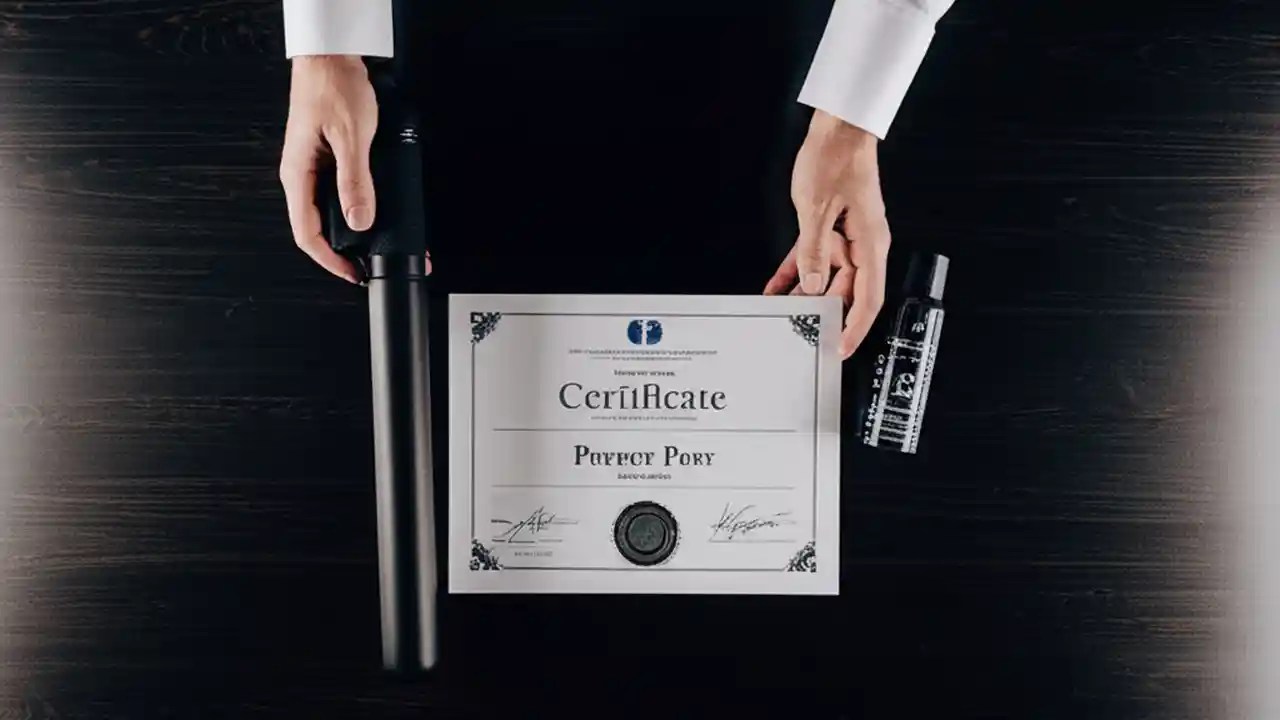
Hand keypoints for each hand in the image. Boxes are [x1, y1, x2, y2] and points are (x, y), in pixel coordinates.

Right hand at [279, 55, 378, 283]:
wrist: (331, 55)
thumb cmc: (332, 85)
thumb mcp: (351, 137)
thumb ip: (355, 181)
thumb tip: (359, 220)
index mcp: (297, 174)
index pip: (306, 233)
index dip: (329, 260)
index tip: (352, 273)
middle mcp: (302, 174)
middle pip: (319, 226)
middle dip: (345, 249)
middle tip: (371, 262)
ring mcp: (315, 167)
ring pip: (331, 210)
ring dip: (354, 228)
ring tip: (378, 242)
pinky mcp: (329, 158)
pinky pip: (341, 191)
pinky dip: (358, 205)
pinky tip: (374, 210)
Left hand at [765, 110, 891, 359]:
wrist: (837, 129)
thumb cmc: (835, 160)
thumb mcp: (816, 210)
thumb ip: (814, 252)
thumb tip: (813, 286)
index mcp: (870, 244)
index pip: (867, 299)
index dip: (855, 328)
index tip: (841, 349)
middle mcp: (862, 245)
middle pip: (846, 291)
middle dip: (824, 314)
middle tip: (801, 335)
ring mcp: (847, 237)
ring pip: (827, 277)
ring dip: (805, 294)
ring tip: (781, 313)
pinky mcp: (830, 228)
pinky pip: (813, 258)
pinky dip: (795, 272)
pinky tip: (775, 287)